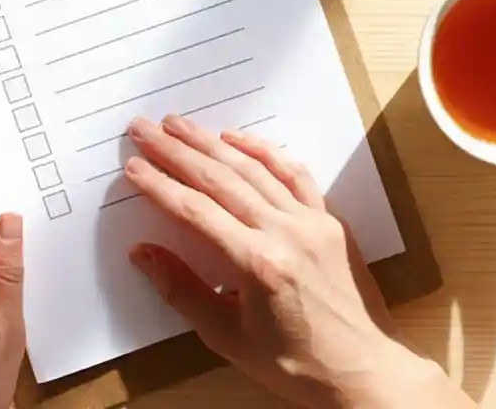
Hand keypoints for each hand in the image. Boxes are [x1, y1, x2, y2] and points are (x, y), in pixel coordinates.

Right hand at [124, 115, 474, 408]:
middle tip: (145, 129)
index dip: (160, 186)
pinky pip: (293, 174)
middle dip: (177, 151)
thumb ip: (182, 291)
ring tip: (180, 125)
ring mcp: (311, 222)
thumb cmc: (296, 365)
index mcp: (258, 264)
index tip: (133, 166)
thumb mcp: (227, 338)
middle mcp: (286, 233)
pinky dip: (264, 151)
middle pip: (220, 179)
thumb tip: (142, 253)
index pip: (196, 212)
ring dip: (213, 142)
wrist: (361, 370)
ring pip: (254, 168)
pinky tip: (238, 138)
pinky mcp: (328, 220)